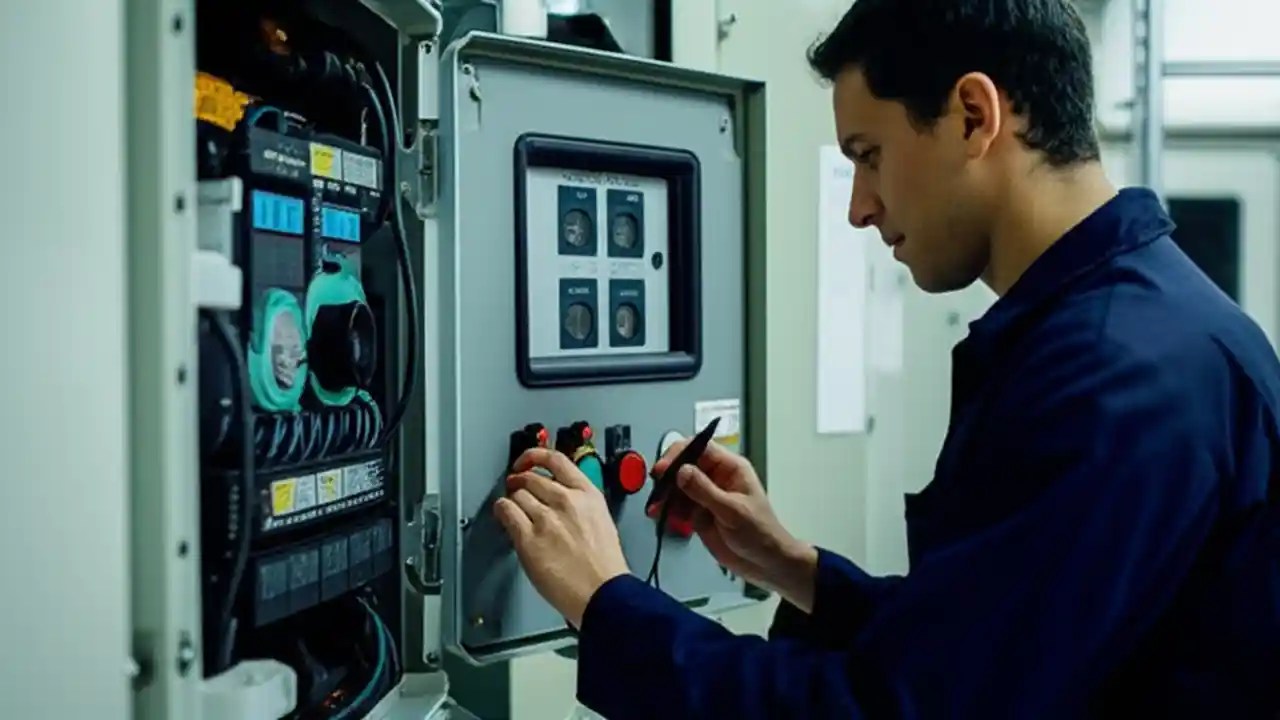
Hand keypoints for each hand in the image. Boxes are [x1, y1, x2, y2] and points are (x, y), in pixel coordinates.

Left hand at [495, 448, 630, 628]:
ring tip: (513, 508)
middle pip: (531, 477)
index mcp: (588, 494)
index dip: (534, 455)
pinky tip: (504, 516)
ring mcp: (546, 518)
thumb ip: (580, 504)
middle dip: (520, 482)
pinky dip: (502, 510)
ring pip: (516, 493)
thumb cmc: (604, 566)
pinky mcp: (529, 538)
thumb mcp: (600, 520)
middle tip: (516, 488)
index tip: (526, 460)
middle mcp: (566, 500)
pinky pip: (506, 511)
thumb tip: (558, 497)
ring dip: (512, 499)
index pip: (556, 460)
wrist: (603, 592)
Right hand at [652, 439, 818, 611]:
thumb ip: (704, 490)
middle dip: (669, 475)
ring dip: (665, 494)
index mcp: (730, 468)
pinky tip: (658, 515)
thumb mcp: (732, 511)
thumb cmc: (758, 533)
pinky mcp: (698, 514)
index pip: (701, 448)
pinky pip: (678, 505)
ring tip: (655, 508)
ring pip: (678, 486)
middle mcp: (716, 477)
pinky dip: (667, 508)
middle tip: (657, 489)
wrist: (766, 564)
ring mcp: (706, 496)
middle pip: (685, 465)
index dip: (680, 454)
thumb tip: (681, 471)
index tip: (664, 468)